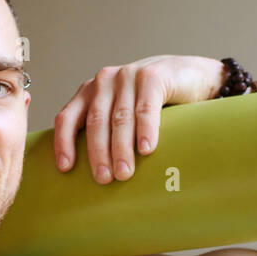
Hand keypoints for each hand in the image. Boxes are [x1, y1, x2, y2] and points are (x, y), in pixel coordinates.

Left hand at [53, 54, 224, 182]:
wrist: (192, 77)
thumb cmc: (153, 104)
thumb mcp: (123, 113)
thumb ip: (106, 131)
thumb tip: (94, 178)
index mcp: (90, 92)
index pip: (68, 118)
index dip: (63, 143)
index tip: (66, 169)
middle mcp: (104, 81)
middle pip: (96, 122)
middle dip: (98, 153)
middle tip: (104, 179)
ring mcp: (128, 75)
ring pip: (120, 118)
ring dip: (121, 148)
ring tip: (124, 173)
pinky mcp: (152, 76)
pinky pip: (146, 108)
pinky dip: (145, 129)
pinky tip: (146, 149)